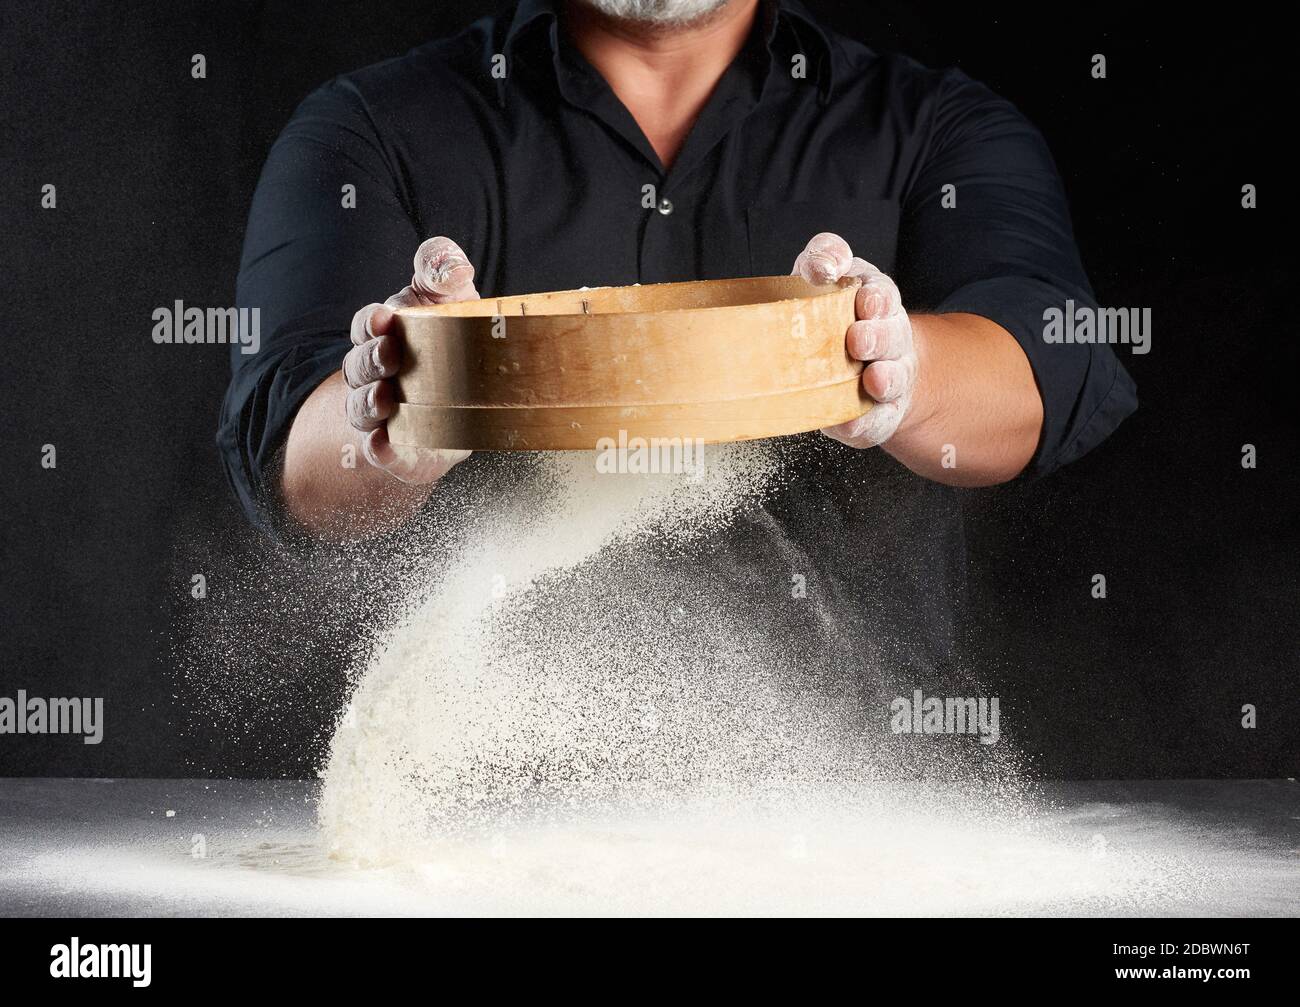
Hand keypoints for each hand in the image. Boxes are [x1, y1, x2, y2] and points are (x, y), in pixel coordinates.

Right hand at [341, 236, 477, 483]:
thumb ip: (442, 271)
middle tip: (391, 354)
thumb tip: (447, 265)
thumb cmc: (452, 340)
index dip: (370, 323)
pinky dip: (378, 450)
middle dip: (370, 359)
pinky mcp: (398, 450)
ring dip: (367, 403)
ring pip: (360, 409)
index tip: (384, 317)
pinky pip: (379, 452)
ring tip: (384, 399)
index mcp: (381, 336)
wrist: (467, 404)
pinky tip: (382, 445)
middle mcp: (373, 375)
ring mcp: (382, 414)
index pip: (365, 326)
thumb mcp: (450, 298)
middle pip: (358, 366)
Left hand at [792, 232, 917, 447]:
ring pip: (894, 376)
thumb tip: (822, 265)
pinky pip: (878, 419)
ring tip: (874, 379)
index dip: (875, 294)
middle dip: (879, 336)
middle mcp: (888, 335)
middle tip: (858, 339)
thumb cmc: (828, 320)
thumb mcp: (820, 282)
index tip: (864, 297)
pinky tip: (852, 423)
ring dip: (885, 378)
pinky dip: (866, 422)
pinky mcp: (880, 411)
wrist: (852, 366)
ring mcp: (889, 374)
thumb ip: (820, 262)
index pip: (878, 290)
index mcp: (873, 299)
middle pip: (892, 333)